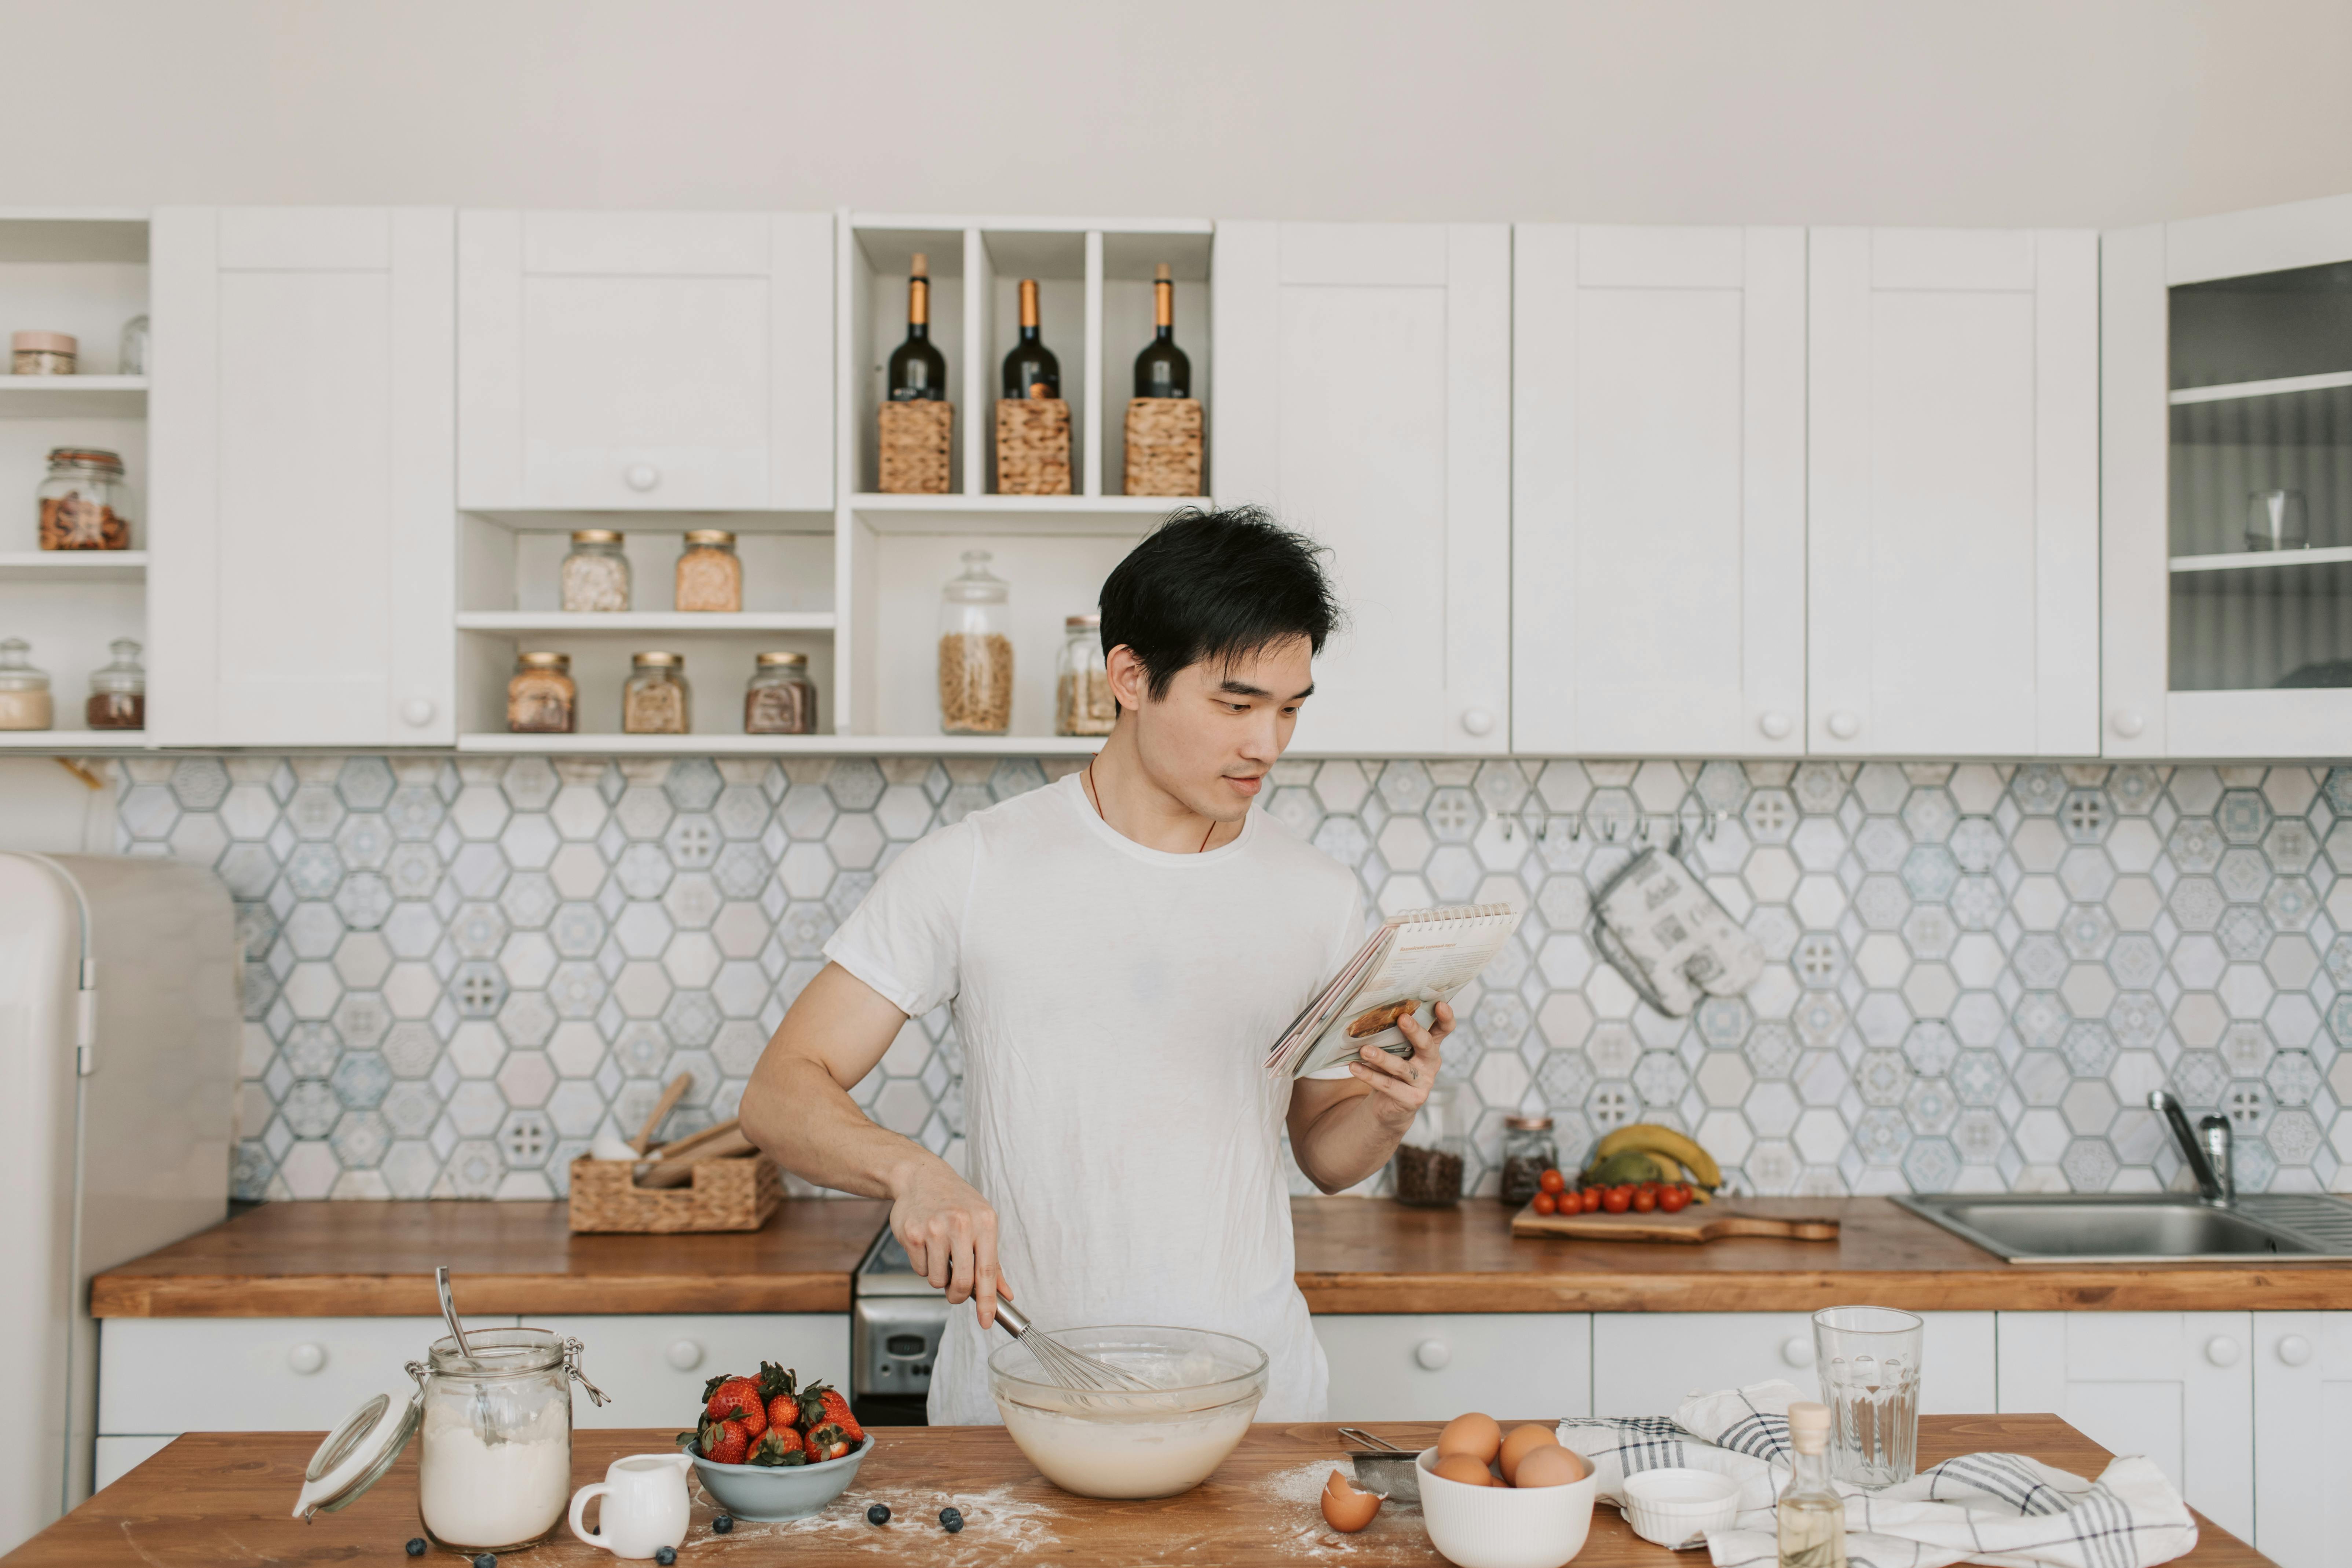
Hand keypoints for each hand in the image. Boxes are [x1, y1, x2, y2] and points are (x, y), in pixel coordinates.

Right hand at [889, 1161, 1010, 1327]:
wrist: (921, 1177)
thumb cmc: (956, 1201)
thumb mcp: (982, 1223)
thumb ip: (993, 1262)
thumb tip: (1005, 1294)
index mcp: (985, 1222)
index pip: (988, 1271)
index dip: (987, 1301)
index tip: (987, 1321)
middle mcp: (961, 1224)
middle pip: (962, 1282)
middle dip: (958, 1294)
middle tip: (955, 1291)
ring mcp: (934, 1229)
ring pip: (938, 1280)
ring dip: (939, 1276)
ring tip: (939, 1252)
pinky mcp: (912, 1234)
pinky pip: (920, 1269)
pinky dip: (924, 1265)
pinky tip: (926, 1244)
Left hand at [1346, 999, 1453, 1128]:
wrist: (1389, 1104)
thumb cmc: (1392, 1068)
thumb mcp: (1396, 1050)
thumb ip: (1392, 1035)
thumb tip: (1372, 1015)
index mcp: (1430, 1046)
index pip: (1444, 1029)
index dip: (1446, 1017)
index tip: (1439, 1004)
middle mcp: (1431, 1063)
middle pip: (1427, 1045)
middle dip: (1415, 1031)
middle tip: (1402, 1018)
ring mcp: (1423, 1082)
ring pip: (1402, 1067)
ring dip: (1382, 1058)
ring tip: (1364, 1050)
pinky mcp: (1412, 1099)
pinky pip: (1388, 1085)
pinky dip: (1369, 1076)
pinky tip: (1354, 1067)